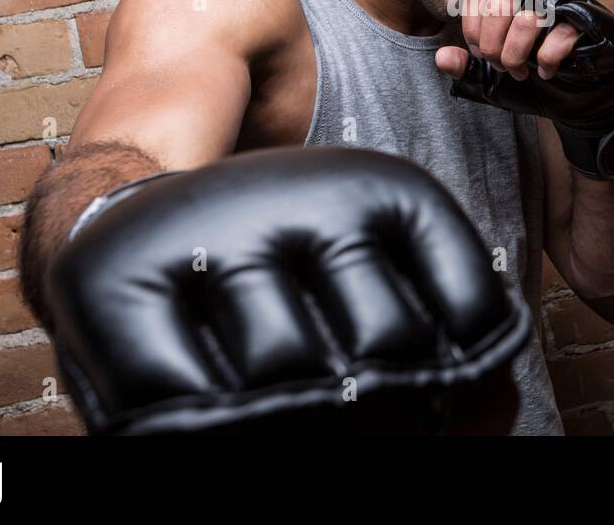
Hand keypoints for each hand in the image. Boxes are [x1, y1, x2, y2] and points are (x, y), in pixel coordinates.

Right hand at [44, 147, 528, 434]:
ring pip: (290, 379)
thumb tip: (490, 424)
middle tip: (339, 408)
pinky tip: (205, 403)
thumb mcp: (377, 279)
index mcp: (385, 189)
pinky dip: (197, 420)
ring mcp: (216, 232)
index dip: (462, 382)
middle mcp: (307, 196)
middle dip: (374, 405)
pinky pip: (180, 396)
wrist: (125, 218)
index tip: (428, 397)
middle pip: (388, 350)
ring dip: (284, 415)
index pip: (469, 312)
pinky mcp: (123, 278)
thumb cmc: (272, 274)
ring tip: (270, 401)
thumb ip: (452, 344)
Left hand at [434, 0, 613, 179]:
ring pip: (525, 18)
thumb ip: (466, 68)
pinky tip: (548, 70)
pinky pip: (557, 35)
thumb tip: (442, 57)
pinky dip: (547, 60)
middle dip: (494, 47)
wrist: (580, 101)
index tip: (482, 54)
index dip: (473, 31)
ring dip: (518, 55)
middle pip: (498, 5)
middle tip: (504, 68)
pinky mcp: (584, 22)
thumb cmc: (535, 84)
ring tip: (524, 71)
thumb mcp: (492, 80)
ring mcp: (560, 5)